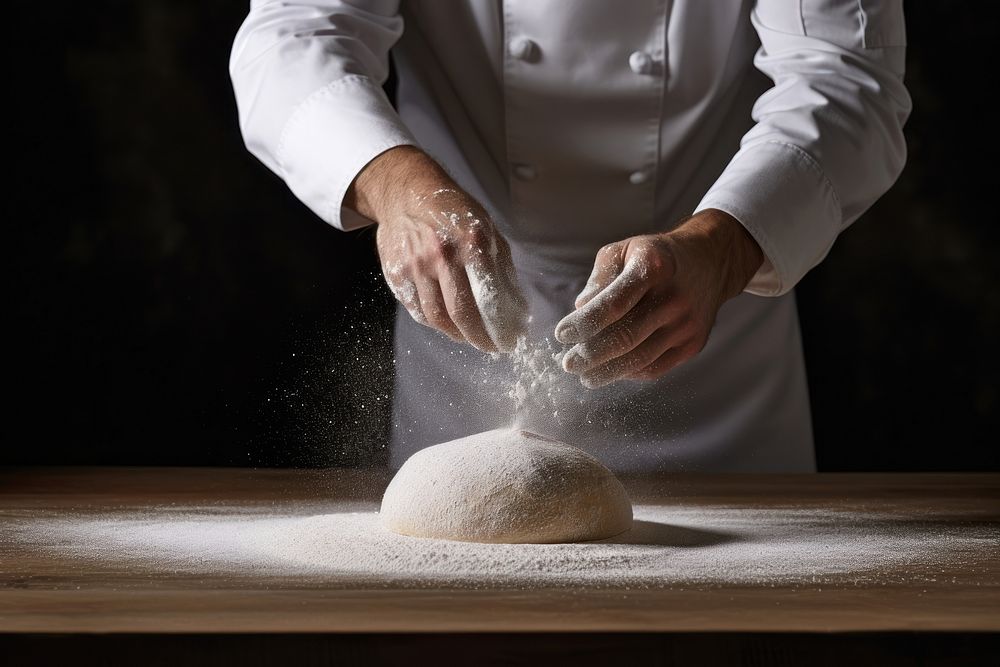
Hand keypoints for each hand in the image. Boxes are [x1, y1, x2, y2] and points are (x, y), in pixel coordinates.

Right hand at [346, 146, 526, 351]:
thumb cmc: (455, 212)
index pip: (490, 298)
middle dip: (480, 339)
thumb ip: (504, 271)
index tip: (509, 342)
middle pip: (463, 314)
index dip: (501, 327)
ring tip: (472, 337)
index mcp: (472, 243)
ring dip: (459, 335)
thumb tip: (518, 310)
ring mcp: (416, 267)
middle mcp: (442, 256)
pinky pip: (418, 311)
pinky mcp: (397, 275)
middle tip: (492, 348)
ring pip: (438, 318)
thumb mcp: (488, 230)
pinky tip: (449, 324)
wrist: (407, 193)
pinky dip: (437, 324)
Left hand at [554, 209, 762, 387]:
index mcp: (653, 267)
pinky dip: (629, 373)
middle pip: (625, 337)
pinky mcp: (693, 344)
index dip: (584, 323)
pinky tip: (612, 370)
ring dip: (606, 372)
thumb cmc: (654, 256)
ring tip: (585, 375)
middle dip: (590, 355)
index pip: (613, 303)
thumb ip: (599, 280)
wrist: (709, 262)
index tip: (562, 335)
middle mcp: (673, 297)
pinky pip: (655, 368)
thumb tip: (580, 311)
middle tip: (569, 364)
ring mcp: (686, 324)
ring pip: (639, 359)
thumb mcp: (623, 251)